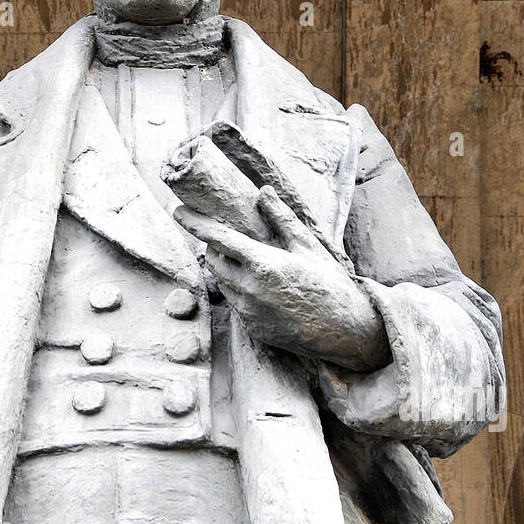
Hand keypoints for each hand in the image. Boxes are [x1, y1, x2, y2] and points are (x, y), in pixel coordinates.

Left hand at [173, 185, 388, 371]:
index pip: (217, 238)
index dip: (194, 223)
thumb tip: (263, 192)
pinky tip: (264, 289)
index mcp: (262, 264)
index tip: (177, 211)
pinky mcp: (253, 330)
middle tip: (228, 239)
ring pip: (223, 284)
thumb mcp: (308, 246)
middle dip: (214, 248)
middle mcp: (250, 290)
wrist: (346, 331)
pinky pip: (236, 304)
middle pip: (213, 262)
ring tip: (250, 263)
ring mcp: (249, 313)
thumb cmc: (330, 283)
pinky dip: (240, 291)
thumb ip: (281, 218)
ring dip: (227, 270)